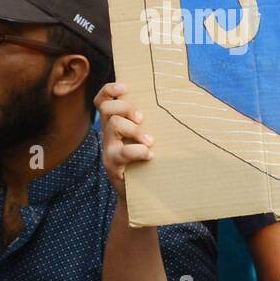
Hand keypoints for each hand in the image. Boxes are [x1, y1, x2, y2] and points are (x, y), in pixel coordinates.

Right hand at [96, 83, 153, 200]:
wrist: (138, 194)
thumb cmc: (146, 161)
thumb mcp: (144, 139)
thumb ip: (149, 124)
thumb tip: (177, 104)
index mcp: (114, 124)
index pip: (102, 100)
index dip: (110, 90)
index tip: (126, 87)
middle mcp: (108, 134)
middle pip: (106, 108)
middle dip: (126, 108)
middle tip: (142, 119)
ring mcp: (108, 149)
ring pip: (114, 125)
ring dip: (135, 130)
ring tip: (150, 141)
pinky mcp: (113, 165)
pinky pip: (123, 152)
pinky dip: (139, 151)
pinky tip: (149, 155)